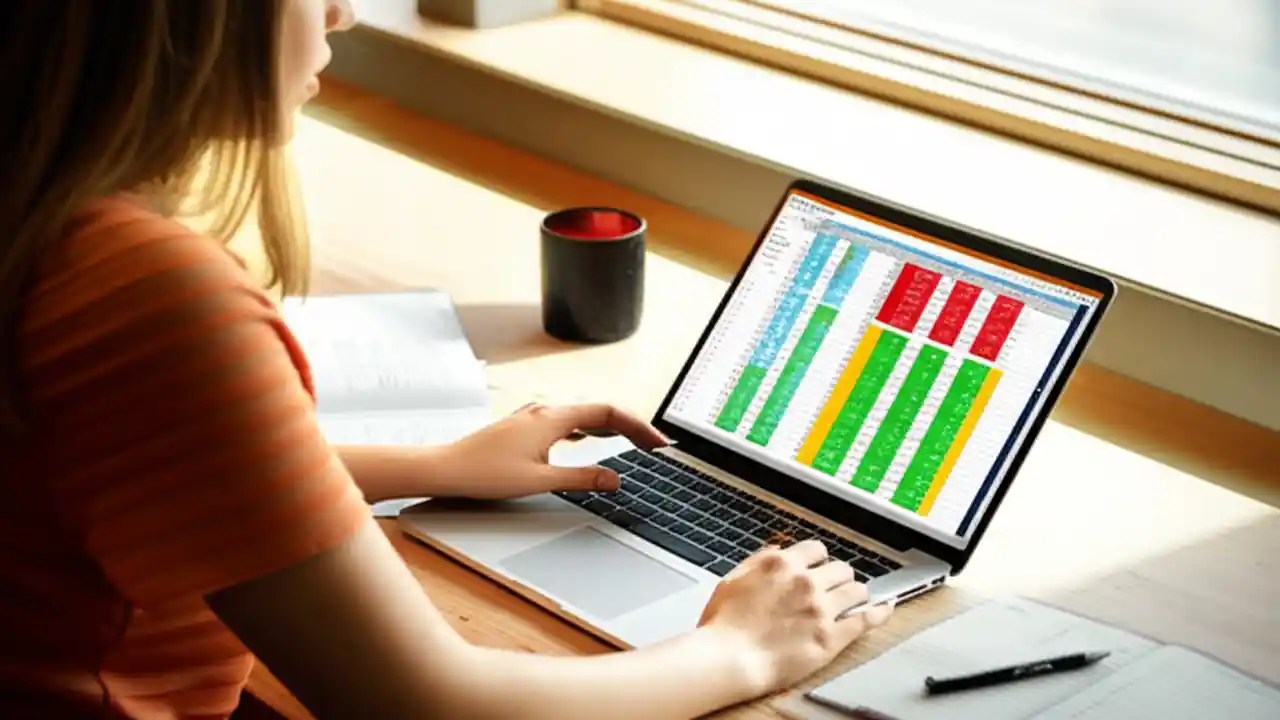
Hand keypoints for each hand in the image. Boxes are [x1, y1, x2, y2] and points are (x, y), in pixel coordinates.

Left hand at [435, 403, 666, 498]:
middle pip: (599, 412)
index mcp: (552, 419)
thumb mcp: (540, 480)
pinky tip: (588, 440)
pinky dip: (587, 431)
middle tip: (653, 445)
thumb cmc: (484, 473)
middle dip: (630, 428)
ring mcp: (532, 418)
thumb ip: (581, 480)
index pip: (608, 413)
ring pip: (582, 416)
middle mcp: (544, 412)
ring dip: (609, 428)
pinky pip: (566, 422)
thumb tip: (614, 479)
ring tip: (631, 442)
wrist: (444, 468)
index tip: (657, 443)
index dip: (638, 426)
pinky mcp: (524, 428)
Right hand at [697, 540, 893, 693]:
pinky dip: (879, 613)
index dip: (818, 560)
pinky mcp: (831, 637)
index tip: (818, 569)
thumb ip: (758, 561)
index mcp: (781, 564)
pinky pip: (866, 619)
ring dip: (855, 594)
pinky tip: (885, 609)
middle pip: (840, 568)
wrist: (729, 658)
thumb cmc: (724, 625)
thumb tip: (776, 551)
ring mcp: (821, 609)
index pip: (817, 550)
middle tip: (833, 589)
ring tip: (852, 602)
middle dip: (836, 578)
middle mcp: (805, 581)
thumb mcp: (733, 579)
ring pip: (857, 589)